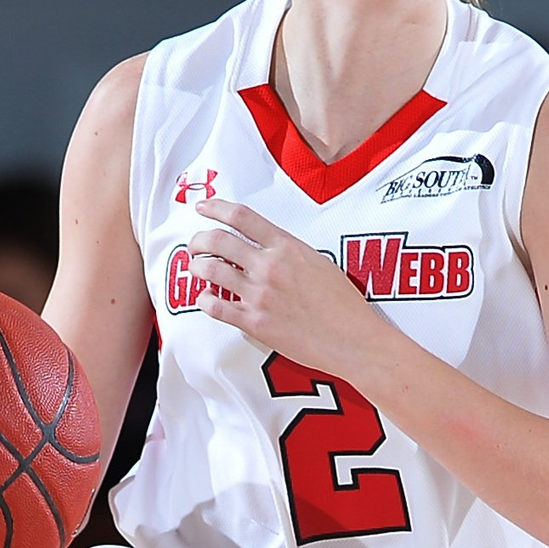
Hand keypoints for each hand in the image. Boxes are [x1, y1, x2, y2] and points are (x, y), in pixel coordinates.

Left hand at [186, 198, 389, 373]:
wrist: (353, 340)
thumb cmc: (344, 304)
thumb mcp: (319, 262)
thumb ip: (290, 252)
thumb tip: (270, 247)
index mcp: (287, 247)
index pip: (242, 217)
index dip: (215, 207)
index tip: (203, 207)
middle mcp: (270, 267)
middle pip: (217, 241)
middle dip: (198, 240)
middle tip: (194, 244)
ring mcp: (260, 295)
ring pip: (211, 271)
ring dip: (197, 267)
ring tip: (196, 268)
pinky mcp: (255, 323)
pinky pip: (216, 307)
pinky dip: (204, 300)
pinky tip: (206, 298)